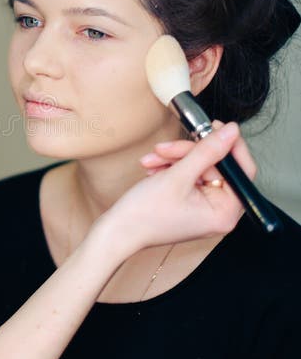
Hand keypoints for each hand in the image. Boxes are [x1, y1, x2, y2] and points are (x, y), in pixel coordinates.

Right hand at [100, 122, 255, 255]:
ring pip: (199, 167)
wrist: (117, 231)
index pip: (242, 171)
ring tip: (153, 159)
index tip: (216, 127)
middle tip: (167, 147)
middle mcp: (219, 212)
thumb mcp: (178, 176)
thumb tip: (232, 132)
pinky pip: (188, 175)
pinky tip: (154, 169)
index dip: (230, 146)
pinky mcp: (190, 203)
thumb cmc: (145, 214)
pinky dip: (171, 168)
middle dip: (188, 153)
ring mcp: (204, 208)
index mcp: (225, 212)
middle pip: (216, 166)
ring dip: (175, 159)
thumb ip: (207, 151)